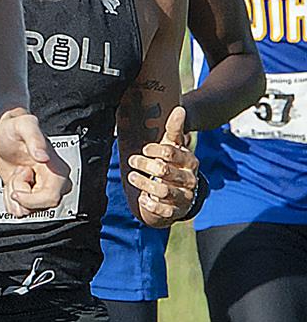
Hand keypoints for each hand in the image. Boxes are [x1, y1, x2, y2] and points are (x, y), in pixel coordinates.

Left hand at [0, 108, 69, 214]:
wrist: (4, 134)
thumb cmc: (14, 129)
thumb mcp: (23, 126)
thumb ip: (34, 138)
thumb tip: (43, 156)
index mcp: (58, 170)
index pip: (50, 198)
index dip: (30, 199)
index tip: (15, 190)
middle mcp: (54, 183)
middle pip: (38, 207)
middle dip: (20, 193)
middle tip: (17, 172)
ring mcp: (42, 190)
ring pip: (28, 210)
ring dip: (14, 195)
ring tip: (16, 174)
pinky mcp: (30, 195)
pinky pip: (20, 209)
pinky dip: (10, 200)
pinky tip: (12, 182)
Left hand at [130, 105, 198, 225]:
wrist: (179, 192)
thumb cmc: (172, 164)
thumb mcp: (172, 146)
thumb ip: (175, 129)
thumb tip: (180, 109)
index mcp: (189, 161)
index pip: (170, 152)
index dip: (154, 149)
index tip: (144, 148)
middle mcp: (189, 178)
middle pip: (164, 171)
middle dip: (145, 165)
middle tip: (132, 160)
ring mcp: (184, 196)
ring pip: (163, 191)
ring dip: (144, 184)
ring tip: (133, 176)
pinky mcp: (177, 211)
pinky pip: (164, 210)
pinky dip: (150, 204)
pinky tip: (142, 197)